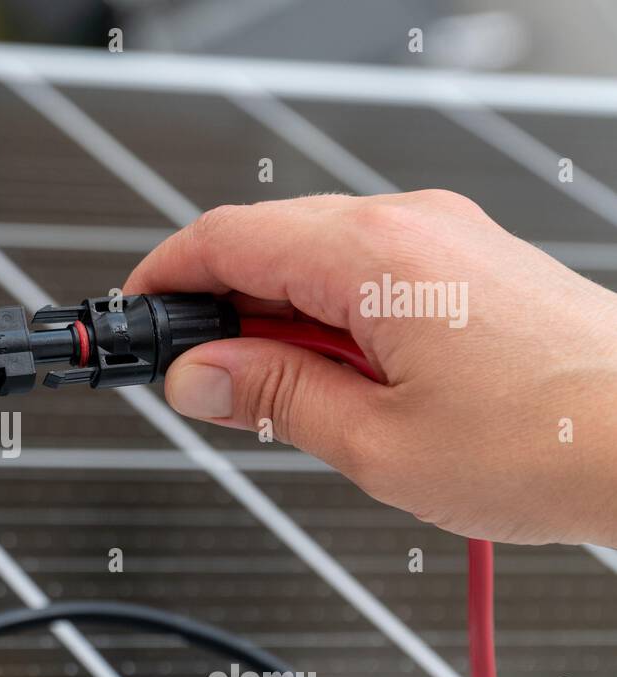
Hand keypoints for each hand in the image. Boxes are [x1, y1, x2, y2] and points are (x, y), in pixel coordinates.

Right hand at [125, 190, 616, 545]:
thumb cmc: (552, 443)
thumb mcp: (376, 442)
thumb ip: (272, 395)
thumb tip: (196, 376)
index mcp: (374, 256)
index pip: (226, 239)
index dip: (163, 279)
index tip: (132, 322)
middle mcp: (410, 225)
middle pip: (265, 242)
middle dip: (214, 309)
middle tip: (194, 383)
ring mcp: (444, 237)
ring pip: (314, 260)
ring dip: (274, 322)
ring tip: (277, 400)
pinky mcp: (468, 263)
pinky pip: (367, 272)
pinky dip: (327, 318)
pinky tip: (336, 380)